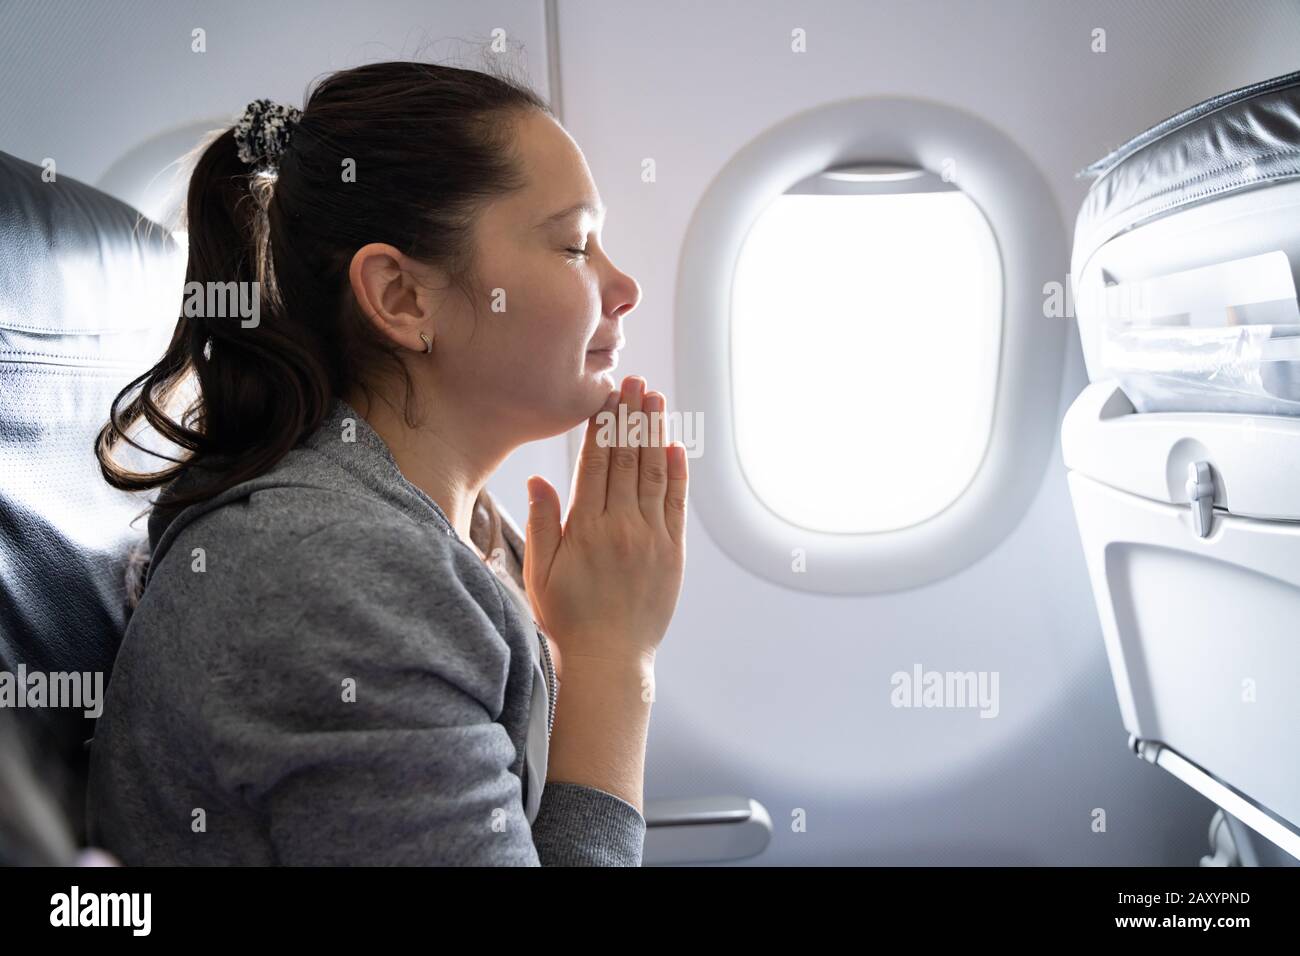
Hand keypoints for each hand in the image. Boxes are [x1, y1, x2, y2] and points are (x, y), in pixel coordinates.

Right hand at [524, 375, 687, 666]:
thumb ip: (542, 523)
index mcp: (586, 528)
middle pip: (627, 459)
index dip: (602, 425)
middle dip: (631, 416)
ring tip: (655, 400)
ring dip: (655, 433)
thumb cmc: (568, 618)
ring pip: (654, 474)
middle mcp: (621, 527)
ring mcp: (652, 539)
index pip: (595, 463)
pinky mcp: (674, 554)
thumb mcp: (540, 573)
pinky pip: (676, 504)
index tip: (606, 396)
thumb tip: (538, 479)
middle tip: (635, 381)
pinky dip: (677, 473)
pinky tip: (674, 447)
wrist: (609, 660)